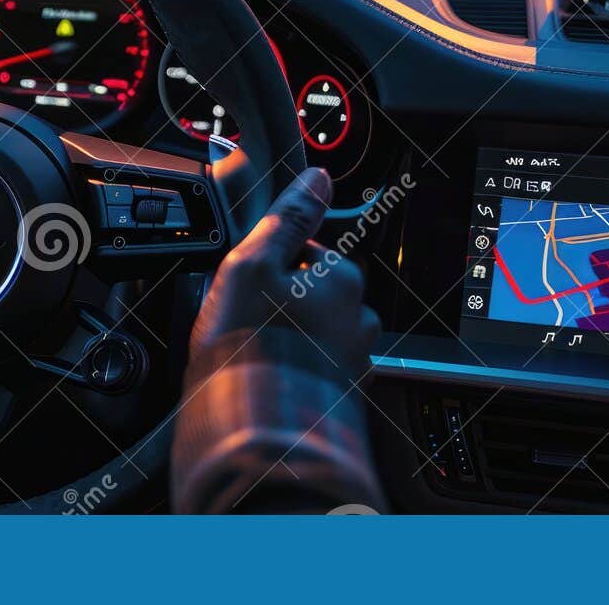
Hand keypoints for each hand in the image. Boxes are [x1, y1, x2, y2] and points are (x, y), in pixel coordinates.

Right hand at [192, 167, 380, 377]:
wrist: (256, 430)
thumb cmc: (250, 347)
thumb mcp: (252, 264)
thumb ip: (288, 217)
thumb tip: (318, 177)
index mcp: (342, 278)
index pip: (305, 251)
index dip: (270, 265)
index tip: (248, 286)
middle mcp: (360, 316)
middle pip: (315, 291)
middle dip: (286, 301)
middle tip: (249, 322)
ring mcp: (355, 359)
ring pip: (318, 330)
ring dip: (293, 336)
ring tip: (258, 354)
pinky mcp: (343, 395)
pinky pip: (319, 367)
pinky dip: (299, 369)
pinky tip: (272, 378)